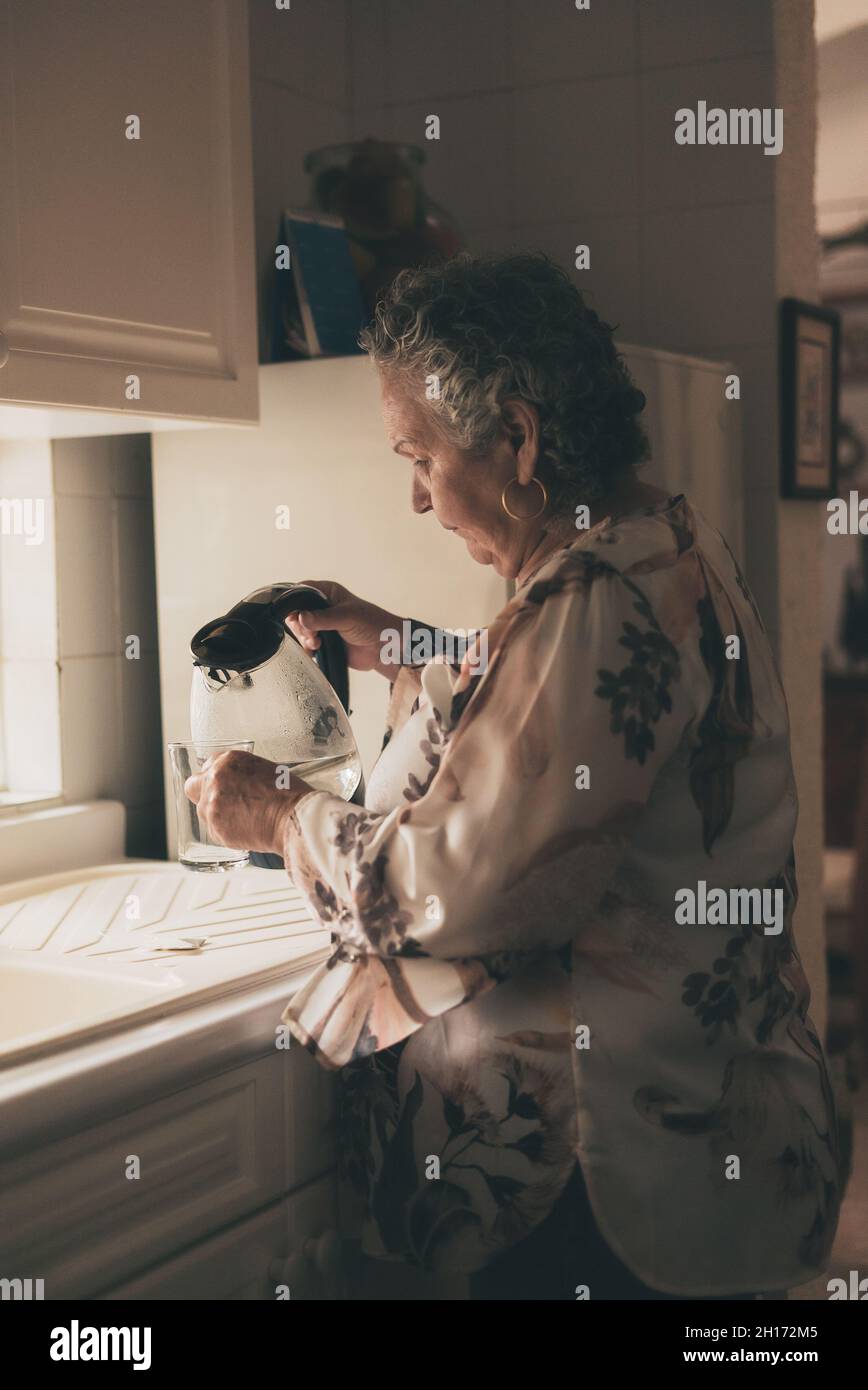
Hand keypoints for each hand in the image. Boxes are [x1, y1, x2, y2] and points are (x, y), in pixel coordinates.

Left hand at [184, 750, 307, 855]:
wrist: (293, 819)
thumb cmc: (289, 795)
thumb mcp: (265, 769)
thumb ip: (242, 774)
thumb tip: (237, 783)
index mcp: (229, 761)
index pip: (208, 765)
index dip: (216, 777)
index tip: (223, 785)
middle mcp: (215, 779)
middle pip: (193, 786)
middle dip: (203, 793)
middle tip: (221, 803)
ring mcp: (212, 804)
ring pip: (203, 810)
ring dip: (217, 815)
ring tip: (243, 819)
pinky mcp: (215, 828)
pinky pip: (214, 830)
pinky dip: (226, 831)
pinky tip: (246, 829)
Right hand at [283, 580, 405, 678]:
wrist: (385, 649)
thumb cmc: (373, 624)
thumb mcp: (348, 617)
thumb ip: (323, 618)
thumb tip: (302, 618)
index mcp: (327, 592)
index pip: (301, 591)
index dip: (293, 602)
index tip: (294, 616)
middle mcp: (322, 607)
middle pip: (296, 613)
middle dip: (300, 626)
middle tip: (312, 635)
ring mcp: (322, 625)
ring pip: (300, 630)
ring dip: (305, 639)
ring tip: (317, 644)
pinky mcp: (324, 642)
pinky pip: (307, 645)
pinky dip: (307, 650)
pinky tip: (315, 652)